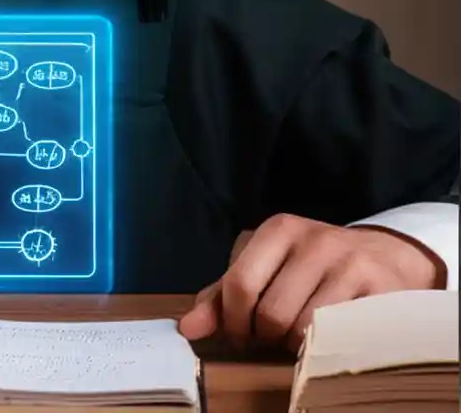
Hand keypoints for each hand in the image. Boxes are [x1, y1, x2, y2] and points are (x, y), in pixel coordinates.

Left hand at [177, 213, 442, 351]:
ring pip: (305, 328)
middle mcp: (315, 241)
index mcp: (279, 229)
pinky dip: (325, 344)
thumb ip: (221, 297)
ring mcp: (351, 264)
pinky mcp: (380, 289)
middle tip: (271, 336)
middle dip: (265, 335)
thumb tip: (186, 328)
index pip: (239, 284)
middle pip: (271, 313)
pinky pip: (339, 333)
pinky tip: (326, 335)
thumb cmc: (311, 267)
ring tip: (298, 334)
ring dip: (295, 344)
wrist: (386, 257)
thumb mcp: (265, 269)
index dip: (233, 321)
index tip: (238, 334)